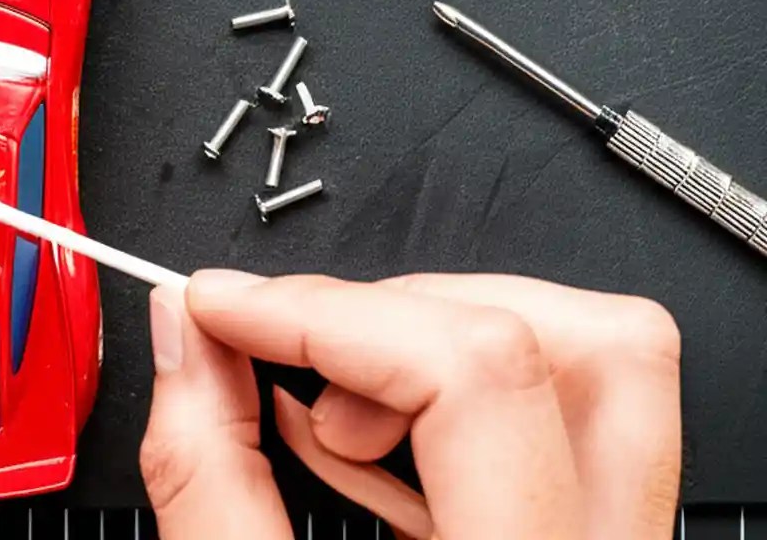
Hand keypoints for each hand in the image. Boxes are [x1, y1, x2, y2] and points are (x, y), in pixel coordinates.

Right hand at [140, 270, 680, 538]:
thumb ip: (208, 479)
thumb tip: (186, 344)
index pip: (474, 375)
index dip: (325, 313)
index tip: (226, 310)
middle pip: (584, 347)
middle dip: (402, 317)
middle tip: (294, 362)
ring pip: (602, 367)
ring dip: (443, 345)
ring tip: (339, 420)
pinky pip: (567, 421)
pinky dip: (452, 399)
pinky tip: (369, 455)